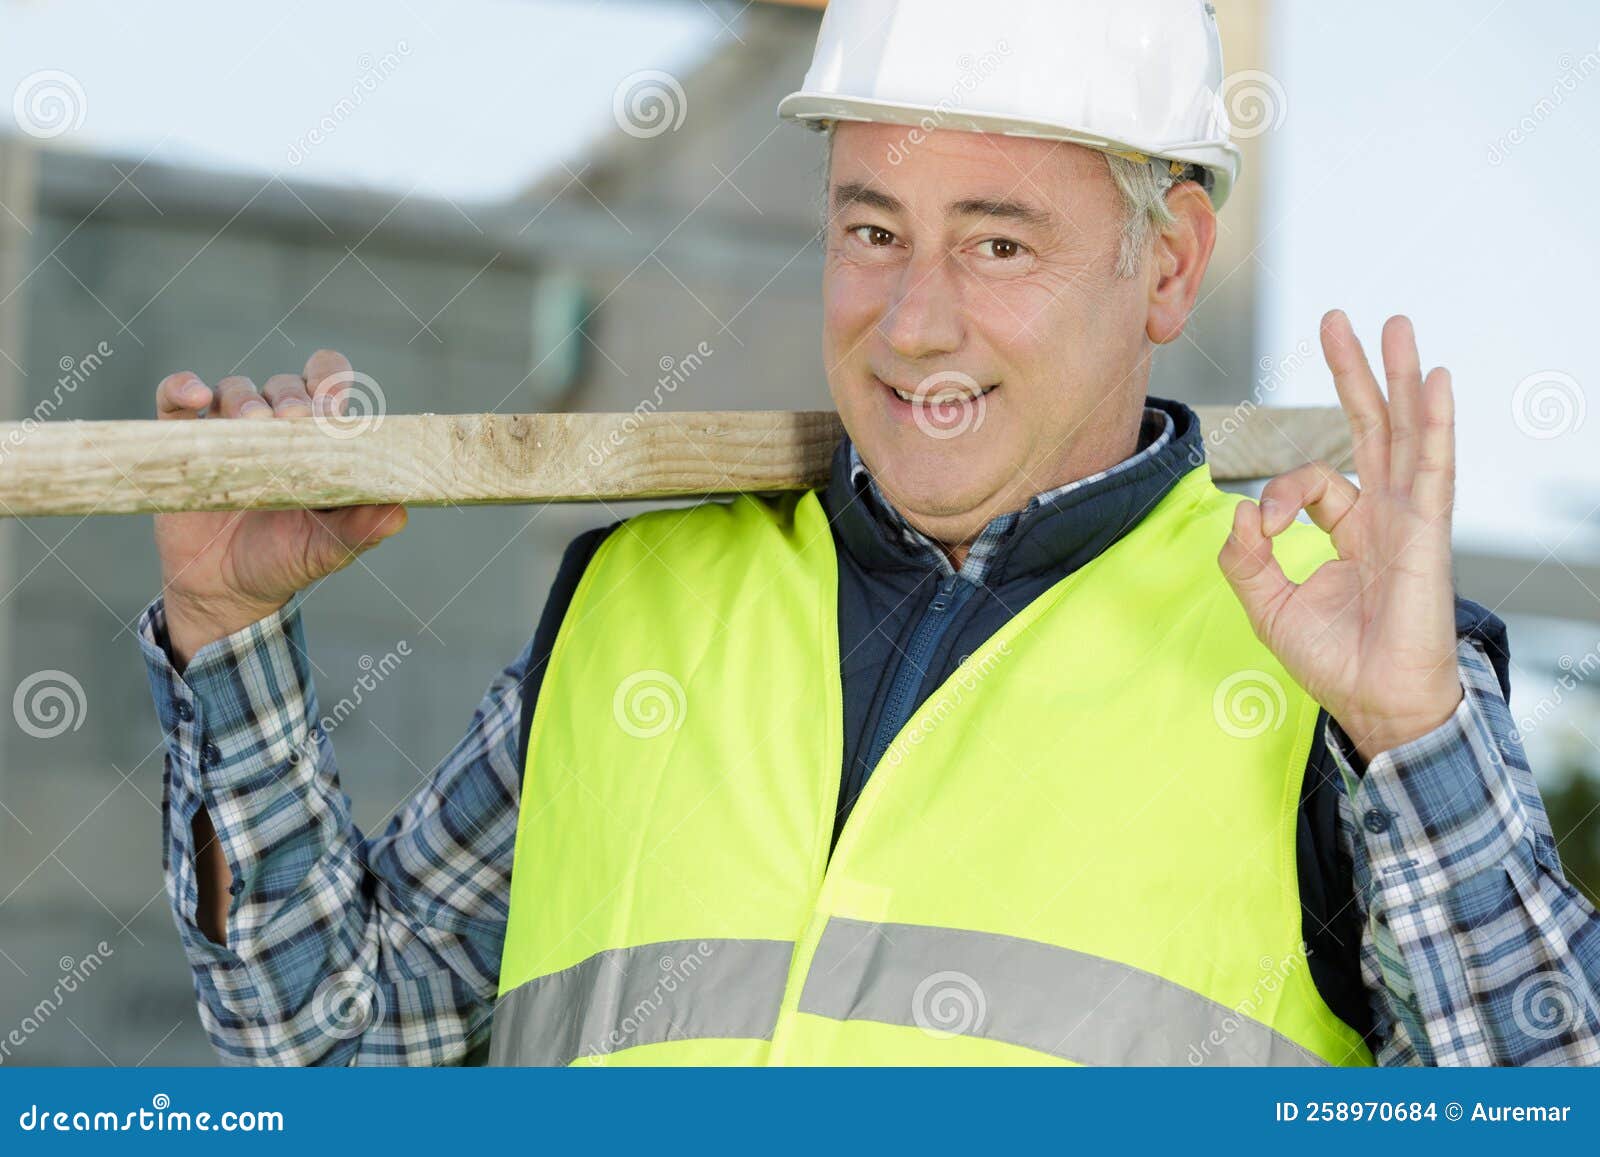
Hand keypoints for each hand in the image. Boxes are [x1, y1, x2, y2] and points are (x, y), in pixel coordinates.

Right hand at [152, 349, 406, 667]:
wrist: (226, 591)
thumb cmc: (286, 561)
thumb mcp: (329, 551)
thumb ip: (363, 529)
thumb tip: (400, 511)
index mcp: (318, 441)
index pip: (329, 386)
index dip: (332, 384)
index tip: (332, 409)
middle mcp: (274, 427)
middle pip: (286, 384)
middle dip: (293, 395)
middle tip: (295, 419)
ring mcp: (227, 432)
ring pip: (236, 389)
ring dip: (245, 397)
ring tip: (253, 423)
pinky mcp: (183, 440)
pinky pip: (175, 400)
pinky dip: (182, 387)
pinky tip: (197, 396)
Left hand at [1218, 311, 1462, 762]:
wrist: (1374, 701)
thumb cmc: (1332, 659)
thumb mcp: (1266, 603)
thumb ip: (1243, 557)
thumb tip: (1238, 510)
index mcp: (1352, 528)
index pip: (1315, 481)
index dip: (1280, 494)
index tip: (1263, 528)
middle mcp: (1385, 514)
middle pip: (1371, 427)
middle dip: (1356, 372)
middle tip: (1342, 318)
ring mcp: (1411, 518)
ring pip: (1404, 432)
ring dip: (1400, 376)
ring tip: (1396, 324)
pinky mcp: (1427, 532)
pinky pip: (1432, 466)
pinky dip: (1433, 422)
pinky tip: (1435, 379)